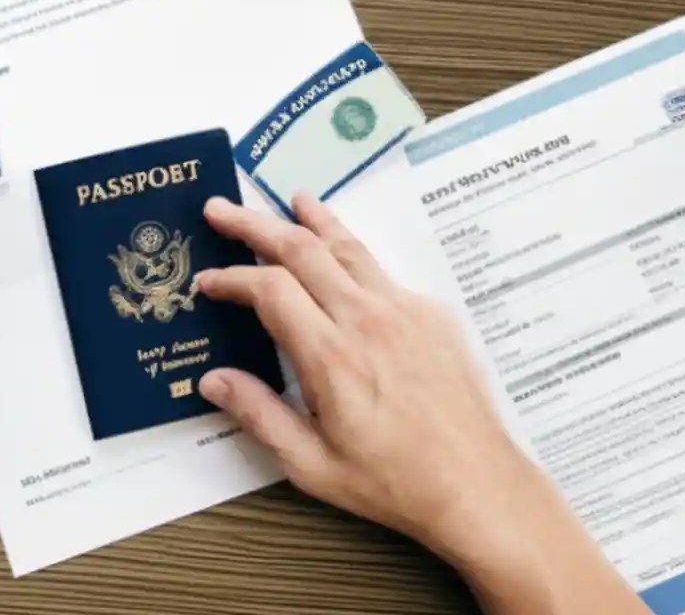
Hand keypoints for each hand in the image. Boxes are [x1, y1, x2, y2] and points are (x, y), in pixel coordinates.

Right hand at [195, 195, 644, 614]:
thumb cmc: (393, 482)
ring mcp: (404, 310)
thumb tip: (213, 380)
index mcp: (331, 356)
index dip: (232, 278)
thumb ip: (259, 415)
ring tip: (290, 199)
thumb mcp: (311, 464)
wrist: (476, 484)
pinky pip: (381, 270)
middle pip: (302, 249)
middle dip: (255, 225)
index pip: (269, 289)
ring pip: (348, 247)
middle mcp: (366, 319)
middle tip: (222, 209)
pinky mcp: (431, 314)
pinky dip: (352, 250)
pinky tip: (343, 253)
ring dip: (312, 219)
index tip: (207, 281)